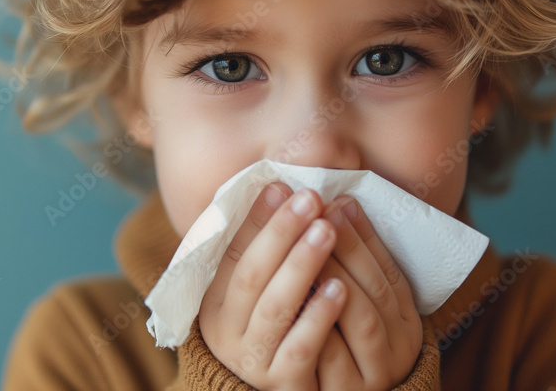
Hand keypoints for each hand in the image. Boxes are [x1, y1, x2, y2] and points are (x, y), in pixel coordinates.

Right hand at [199, 182, 346, 390]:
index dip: (258, 220)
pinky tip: (340, 288)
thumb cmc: (280, 328)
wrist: (290, 390)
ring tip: (326, 232)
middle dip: (281, 233)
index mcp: (216, 302)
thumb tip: (282, 187)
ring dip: (301, 265)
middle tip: (311, 199)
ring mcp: (254, 359)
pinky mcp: (283, 383)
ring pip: (275, 307)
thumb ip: (266, 251)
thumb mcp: (263, 291)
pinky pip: (301, 347)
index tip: (282, 186)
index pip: (233, 253)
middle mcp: (227, 331)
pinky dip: (318, 316)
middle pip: (251, 274)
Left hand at [313, 195, 423, 388]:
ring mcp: (373, 375)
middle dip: (348, 247)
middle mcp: (397, 349)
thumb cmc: (341, 347)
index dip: (367, 236)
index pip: (391, 273)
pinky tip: (296, 292)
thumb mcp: (360, 309)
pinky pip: (330, 353)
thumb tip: (337, 204)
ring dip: (334, 275)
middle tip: (319, 213)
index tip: (342, 201)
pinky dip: (315, 320)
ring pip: (361, 318)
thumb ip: (354, 267)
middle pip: (376, 291)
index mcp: (405, 323)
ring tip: (308, 241)